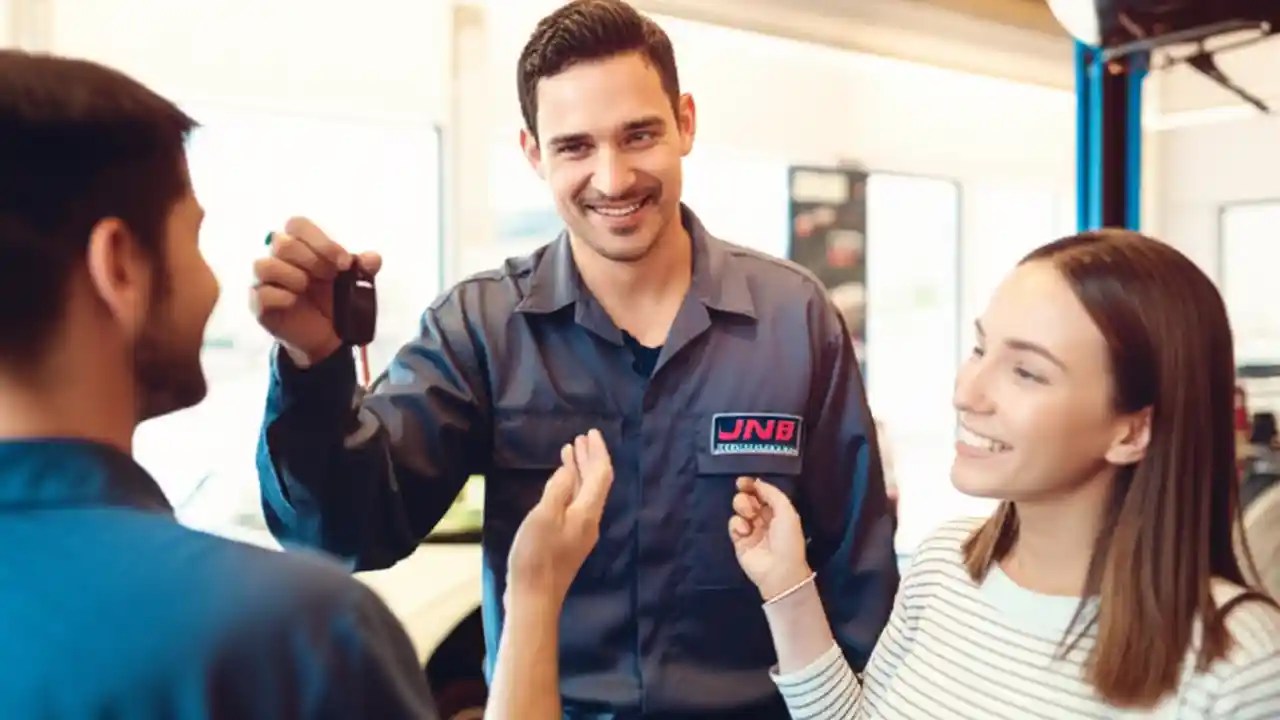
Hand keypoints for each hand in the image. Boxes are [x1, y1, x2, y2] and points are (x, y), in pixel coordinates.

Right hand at [251, 217, 382, 366]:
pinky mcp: (259, 304)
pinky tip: (294, 303)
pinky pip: (261, 294)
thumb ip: (364, 267)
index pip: (297, 225)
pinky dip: (281, 297)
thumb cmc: (334, 298)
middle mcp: (278, 258)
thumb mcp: (354, 281)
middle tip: (329, 277)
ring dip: (293, 276)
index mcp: (300, 245)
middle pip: (282, 243)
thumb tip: (373, 258)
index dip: (321, 240)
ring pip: (264, 265)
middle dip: (311, 259)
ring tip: (306, 288)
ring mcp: (265, 281)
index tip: (344, 263)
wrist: (327, 334)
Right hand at [505, 429, 614, 607]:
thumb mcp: (543, 516)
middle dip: (590, 459)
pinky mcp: (569, 541)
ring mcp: (580, 532)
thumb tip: (569, 471)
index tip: (590, 433)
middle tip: (580, 438)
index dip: (598, 452)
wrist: (534, 598)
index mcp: (587, 512)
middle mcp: (590, 521)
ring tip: (570, 453)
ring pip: (586, 493)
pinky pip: (576, 504)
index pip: (601, 474)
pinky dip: (571, 486)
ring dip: (579, 471)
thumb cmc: (536, 556)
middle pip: (596, 483)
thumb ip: (558, 490)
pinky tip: (560, 484)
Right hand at [729, 477, 812, 600]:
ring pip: (739, 510)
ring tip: (748, 514)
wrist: (779, 570)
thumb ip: (772, 493)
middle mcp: (764, 519)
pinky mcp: (739, 541)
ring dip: (742, 507)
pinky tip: (745, 530)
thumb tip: (757, 482)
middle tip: (746, 497)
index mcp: (778, 512)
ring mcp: (750, 530)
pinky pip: (733, 524)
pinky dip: (737, 524)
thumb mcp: (786, 511)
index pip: (762, 494)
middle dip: (746, 495)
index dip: (753, 485)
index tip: (743, 481)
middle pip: (749, 499)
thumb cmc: (787, 539)